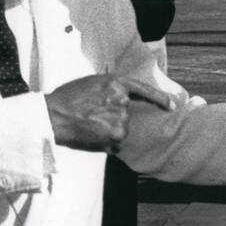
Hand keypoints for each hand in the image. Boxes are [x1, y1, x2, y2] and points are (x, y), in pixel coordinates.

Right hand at [43, 73, 172, 151]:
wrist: (52, 115)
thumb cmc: (66, 99)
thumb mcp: (91, 83)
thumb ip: (110, 90)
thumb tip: (123, 99)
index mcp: (116, 83)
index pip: (145, 90)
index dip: (160, 98)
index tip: (173, 105)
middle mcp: (122, 99)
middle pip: (126, 114)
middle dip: (112, 118)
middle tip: (91, 117)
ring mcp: (120, 118)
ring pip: (121, 129)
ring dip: (108, 131)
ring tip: (87, 125)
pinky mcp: (115, 134)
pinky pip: (115, 141)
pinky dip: (105, 141)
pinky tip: (90, 134)